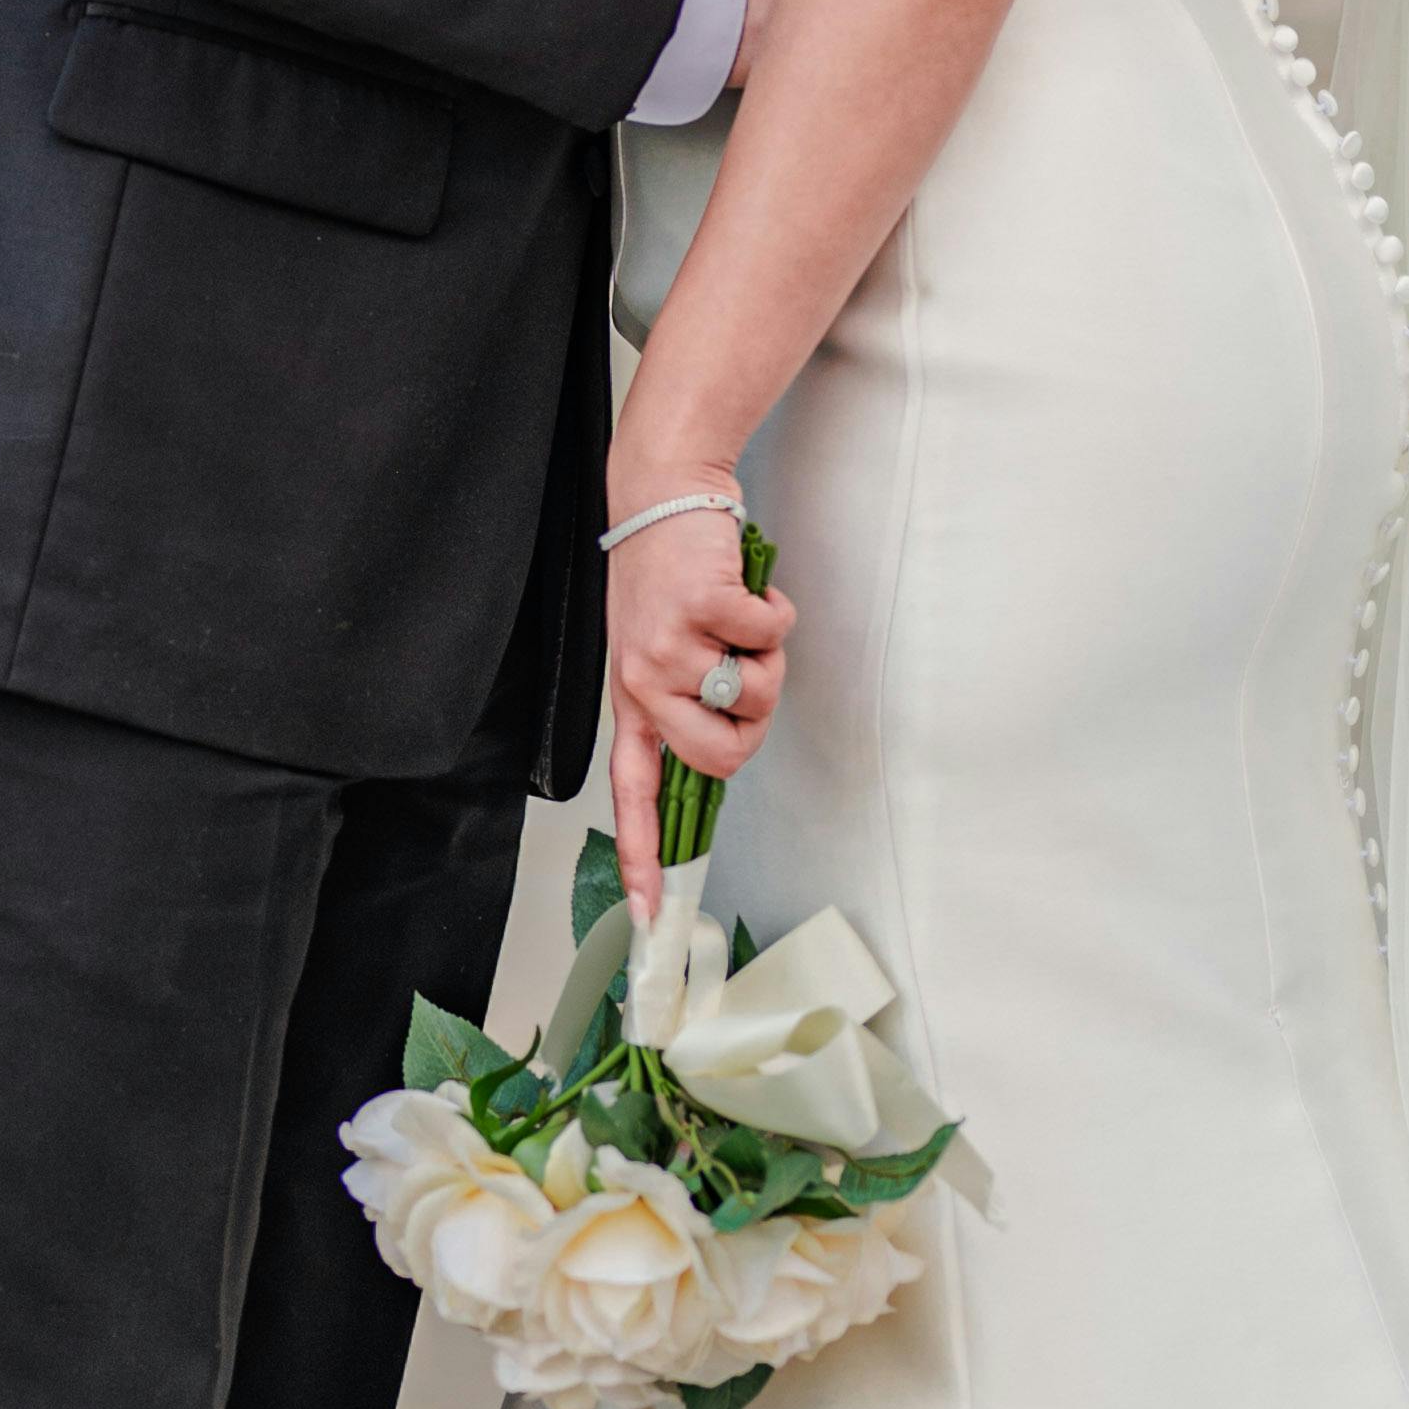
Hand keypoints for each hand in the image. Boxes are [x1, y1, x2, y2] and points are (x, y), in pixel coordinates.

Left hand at [604, 490, 788, 916]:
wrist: (662, 492)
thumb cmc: (667, 572)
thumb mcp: (656, 644)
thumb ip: (687, 697)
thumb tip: (731, 739)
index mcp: (632, 699)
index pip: (634, 794)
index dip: (643, 856)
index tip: (651, 915)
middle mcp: (643, 681)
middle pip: (720, 757)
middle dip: (755, 723)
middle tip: (748, 678)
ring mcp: (669, 646)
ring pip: (755, 697)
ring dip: (769, 660)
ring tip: (741, 620)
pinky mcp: (700, 608)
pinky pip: (771, 637)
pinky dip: (776, 612)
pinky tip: (748, 589)